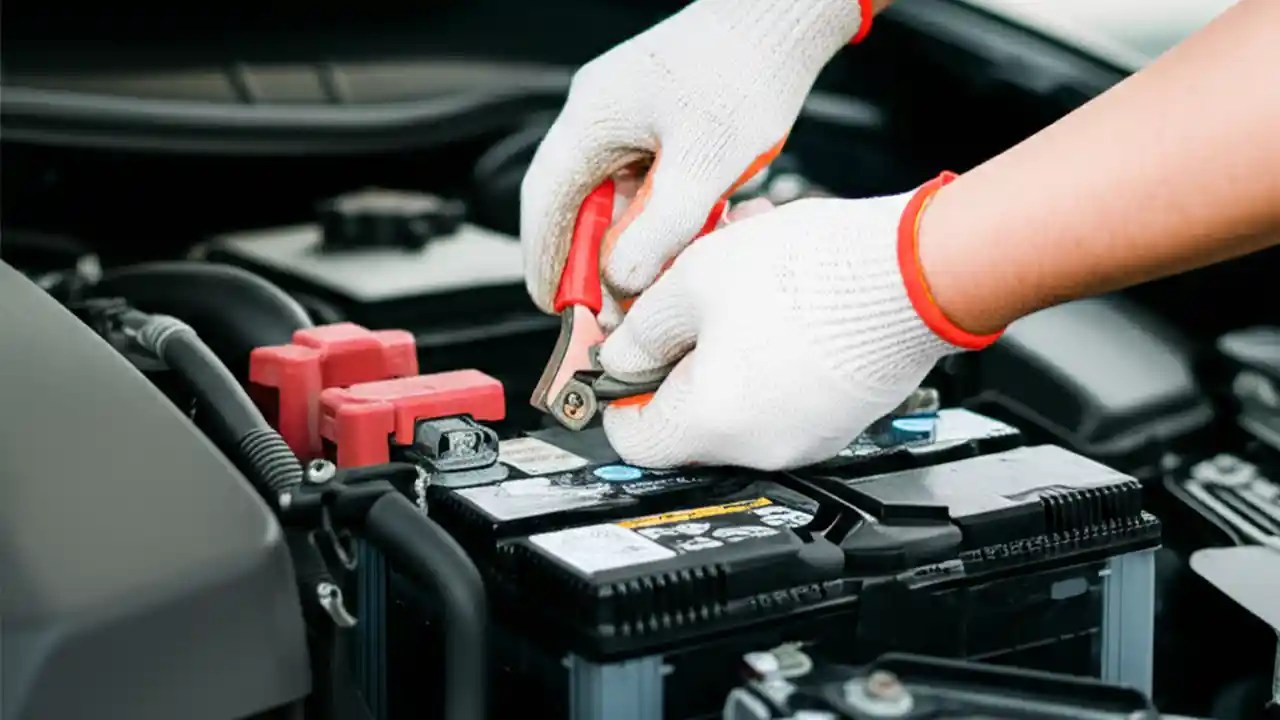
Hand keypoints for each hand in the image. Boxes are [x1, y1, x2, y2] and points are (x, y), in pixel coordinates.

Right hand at [520, 0, 863, 319]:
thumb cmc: (746, 72)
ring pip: (610, 193)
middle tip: (612, 305)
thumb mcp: (706, 163)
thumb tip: (622, 278)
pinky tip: (682, 234)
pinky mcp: (654, 117)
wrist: (782, 20)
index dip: (545, 260)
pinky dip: (653, 212)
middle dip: (590, 258)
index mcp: (592, 117)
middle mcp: (597, 112)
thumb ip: (662, 227)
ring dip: (628, 237)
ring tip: (654, 275)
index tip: (556, 306)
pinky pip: (639, 177)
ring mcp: (623, 113)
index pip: (546, 201)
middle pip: (574, 202)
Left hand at [597, 188, 965, 469]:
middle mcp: (759, 449)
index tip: (618, 363)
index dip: (613, 395)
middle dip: (677, 359)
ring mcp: (805, 439)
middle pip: (686, 419)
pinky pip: (780, 397)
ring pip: (735, 403)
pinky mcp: (837, 421)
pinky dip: (766, 357)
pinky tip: (777, 304)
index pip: (631, 438)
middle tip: (681, 307)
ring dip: (723, 349)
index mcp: (709, 424)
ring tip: (737, 290)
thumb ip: (641, 329)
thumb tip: (621, 356)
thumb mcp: (693, 279)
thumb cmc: (814, 274)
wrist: (914, 272)